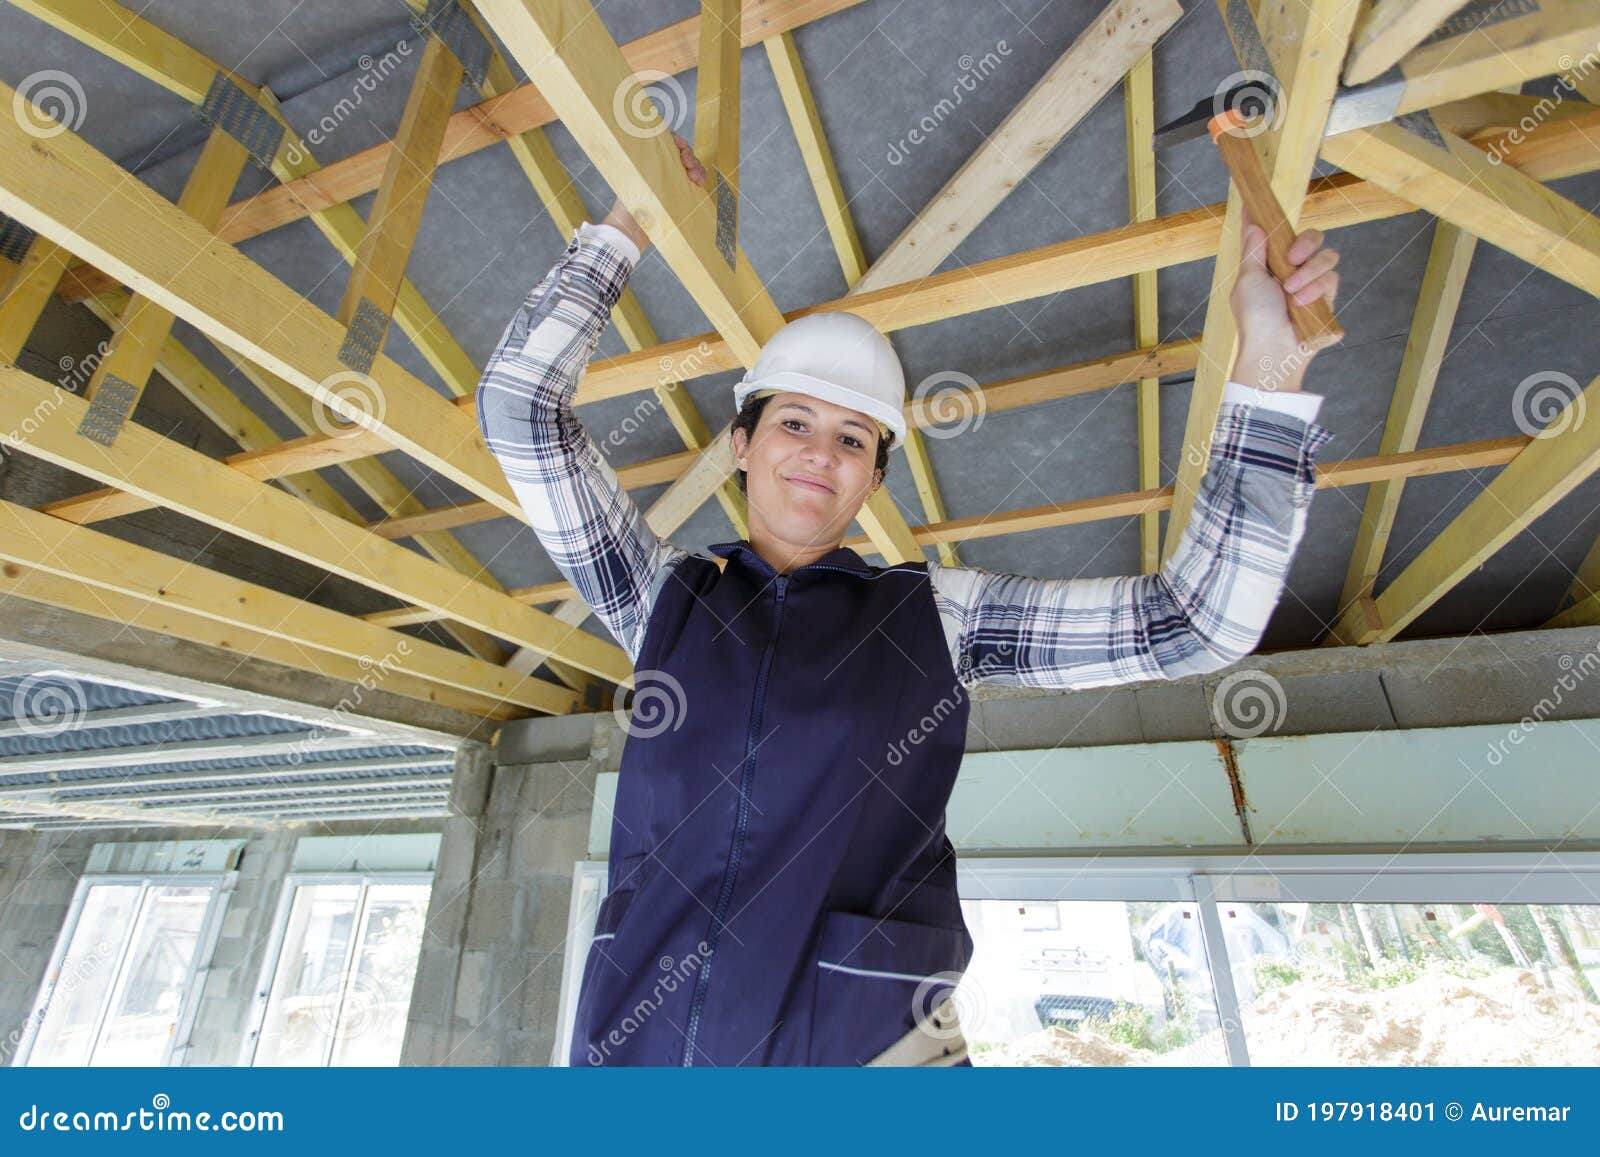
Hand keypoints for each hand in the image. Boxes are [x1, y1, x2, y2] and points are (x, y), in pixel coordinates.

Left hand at [602, 133, 705, 254]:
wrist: (630, 234)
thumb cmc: (626, 210)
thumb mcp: (632, 184)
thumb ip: (643, 169)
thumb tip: (652, 149)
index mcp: (647, 163)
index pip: (664, 144)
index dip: (676, 141)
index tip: (682, 146)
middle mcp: (659, 169)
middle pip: (680, 153)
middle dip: (689, 156)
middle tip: (690, 166)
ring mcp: (670, 181)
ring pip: (689, 166)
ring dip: (697, 167)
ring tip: (696, 178)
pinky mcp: (678, 193)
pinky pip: (693, 181)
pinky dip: (699, 178)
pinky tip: (698, 183)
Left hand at [1229, 202, 1339, 392]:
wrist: (1272, 349)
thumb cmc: (1255, 319)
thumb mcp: (1248, 281)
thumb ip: (1253, 251)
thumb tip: (1253, 224)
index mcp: (1270, 265)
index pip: (1275, 235)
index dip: (1269, 219)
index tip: (1257, 201)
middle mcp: (1293, 271)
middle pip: (1313, 238)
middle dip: (1305, 243)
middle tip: (1292, 258)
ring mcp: (1312, 283)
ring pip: (1327, 256)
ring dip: (1309, 272)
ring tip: (1291, 292)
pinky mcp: (1327, 298)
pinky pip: (1332, 278)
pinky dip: (1315, 289)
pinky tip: (1301, 303)